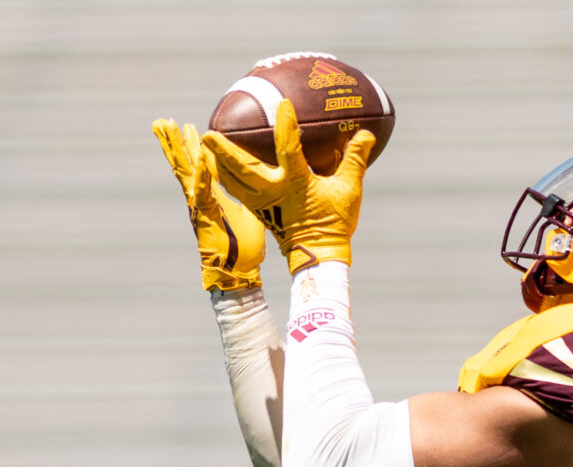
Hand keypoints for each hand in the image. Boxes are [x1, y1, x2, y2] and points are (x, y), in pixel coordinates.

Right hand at [154, 118, 265, 289]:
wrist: (239, 272)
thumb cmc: (244, 247)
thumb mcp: (250, 213)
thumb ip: (250, 196)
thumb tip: (263, 184)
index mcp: (210, 195)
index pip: (199, 165)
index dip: (193, 146)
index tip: (188, 126)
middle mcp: (200, 199)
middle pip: (184, 164)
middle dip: (173, 142)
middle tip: (163, 121)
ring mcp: (200, 207)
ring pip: (184, 173)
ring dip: (175, 150)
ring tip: (164, 129)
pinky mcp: (206, 218)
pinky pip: (203, 194)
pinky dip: (201, 178)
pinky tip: (199, 161)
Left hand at [203, 102, 375, 269]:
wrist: (318, 255)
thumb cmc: (334, 222)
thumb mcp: (349, 190)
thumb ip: (355, 160)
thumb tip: (367, 134)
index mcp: (295, 184)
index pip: (288, 149)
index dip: (286, 125)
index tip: (282, 104)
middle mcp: (273, 192)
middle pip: (242, 168)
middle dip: (224, 151)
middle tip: (208, 132)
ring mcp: (262, 203)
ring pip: (232, 181)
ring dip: (217, 164)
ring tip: (205, 147)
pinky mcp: (258, 210)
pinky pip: (235, 191)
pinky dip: (224, 178)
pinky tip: (218, 168)